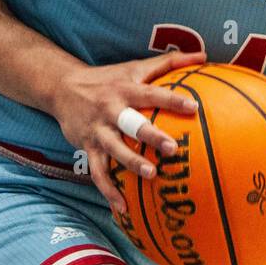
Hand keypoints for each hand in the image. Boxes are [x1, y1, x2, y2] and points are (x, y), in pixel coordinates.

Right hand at [50, 50, 206, 214]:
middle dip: (150, 136)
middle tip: (172, 148)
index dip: (171, 100)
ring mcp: (98, 130)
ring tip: (151, 175)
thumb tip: (203, 55)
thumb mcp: (135, 66)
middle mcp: (111, 109)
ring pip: (114, 149)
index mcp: (125, 89)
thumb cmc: (108, 78)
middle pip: (131, 123)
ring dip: (131, 163)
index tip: (194, 108)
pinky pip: (98, 173)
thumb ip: (170, 62)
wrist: (62, 88)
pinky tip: (124, 209)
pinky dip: (109, 191)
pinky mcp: (87, 147)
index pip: (152, 94)